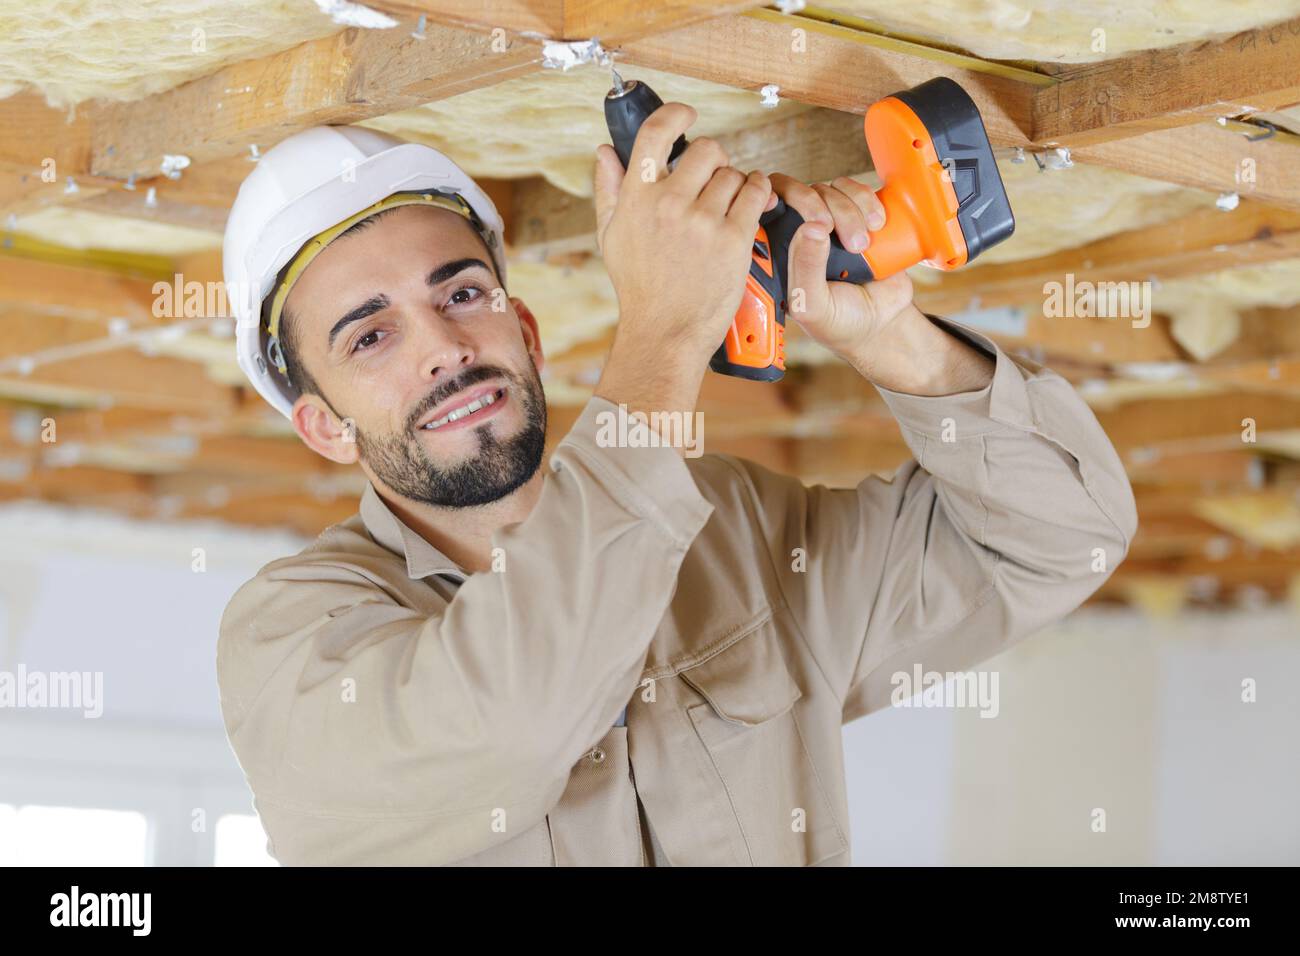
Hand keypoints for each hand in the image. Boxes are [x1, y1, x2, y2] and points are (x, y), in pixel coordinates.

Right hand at [593, 105, 774, 363]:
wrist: (665, 332)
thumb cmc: (639, 288)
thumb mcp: (611, 237)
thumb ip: (608, 189)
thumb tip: (605, 151)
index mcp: (637, 198)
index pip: (655, 134)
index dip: (676, 113)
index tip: (688, 115)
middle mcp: (669, 204)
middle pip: (707, 150)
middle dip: (715, 160)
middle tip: (713, 180)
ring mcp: (702, 222)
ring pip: (733, 174)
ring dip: (735, 184)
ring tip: (728, 205)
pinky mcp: (732, 239)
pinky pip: (755, 194)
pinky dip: (758, 193)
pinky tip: (752, 202)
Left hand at [769, 173, 917, 361]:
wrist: (882, 323)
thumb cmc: (839, 320)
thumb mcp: (813, 305)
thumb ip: (806, 270)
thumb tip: (810, 227)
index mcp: (778, 253)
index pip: (762, 212)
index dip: (769, 199)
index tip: (783, 208)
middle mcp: (799, 232)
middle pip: (795, 191)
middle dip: (814, 204)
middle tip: (830, 229)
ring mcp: (829, 221)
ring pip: (828, 189)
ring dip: (847, 210)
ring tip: (861, 245)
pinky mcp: (857, 214)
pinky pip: (855, 190)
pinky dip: (866, 200)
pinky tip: (876, 224)